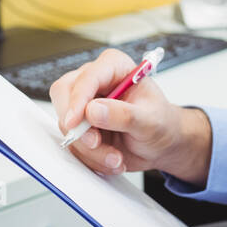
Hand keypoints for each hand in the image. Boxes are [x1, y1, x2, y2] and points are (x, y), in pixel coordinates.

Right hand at [49, 48, 209, 184]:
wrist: (162, 144)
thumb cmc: (161, 123)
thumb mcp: (150, 121)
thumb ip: (124, 115)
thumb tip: (93, 110)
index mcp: (115, 67)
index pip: (87, 77)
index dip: (78, 100)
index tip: (75, 122)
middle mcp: (95, 82)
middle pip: (64, 96)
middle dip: (78, 126)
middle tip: (96, 144)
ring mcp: (85, 104)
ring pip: (67, 125)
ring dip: (89, 149)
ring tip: (116, 158)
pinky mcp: (81, 126)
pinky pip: (72, 143)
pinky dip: (89, 157)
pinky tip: (110, 159)